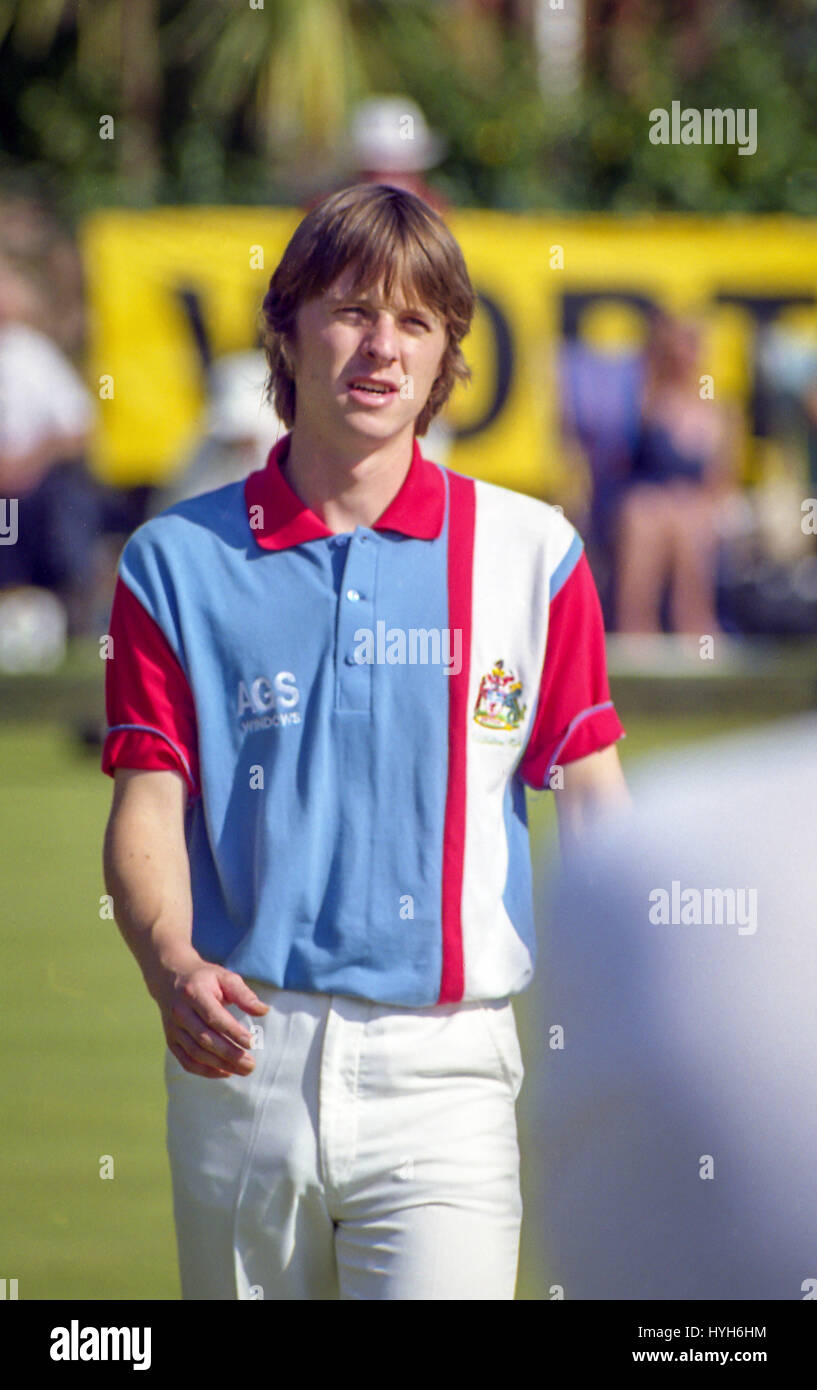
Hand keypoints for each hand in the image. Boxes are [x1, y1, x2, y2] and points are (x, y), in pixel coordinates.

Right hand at [158, 960, 269, 1078]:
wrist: (170, 978)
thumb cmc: (205, 978)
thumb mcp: (225, 977)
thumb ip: (244, 994)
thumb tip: (263, 1011)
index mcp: (194, 992)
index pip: (214, 1017)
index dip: (233, 1032)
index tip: (252, 1042)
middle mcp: (180, 1011)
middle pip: (204, 1038)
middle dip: (229, 1054)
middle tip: (251, 1065)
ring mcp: (173, 1028)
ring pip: (195, 1052)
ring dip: (220, 1065)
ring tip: (243, 1070)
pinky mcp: (171, 1040)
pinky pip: (186, 1061)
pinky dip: (204, 1071)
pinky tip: (225, 1072)